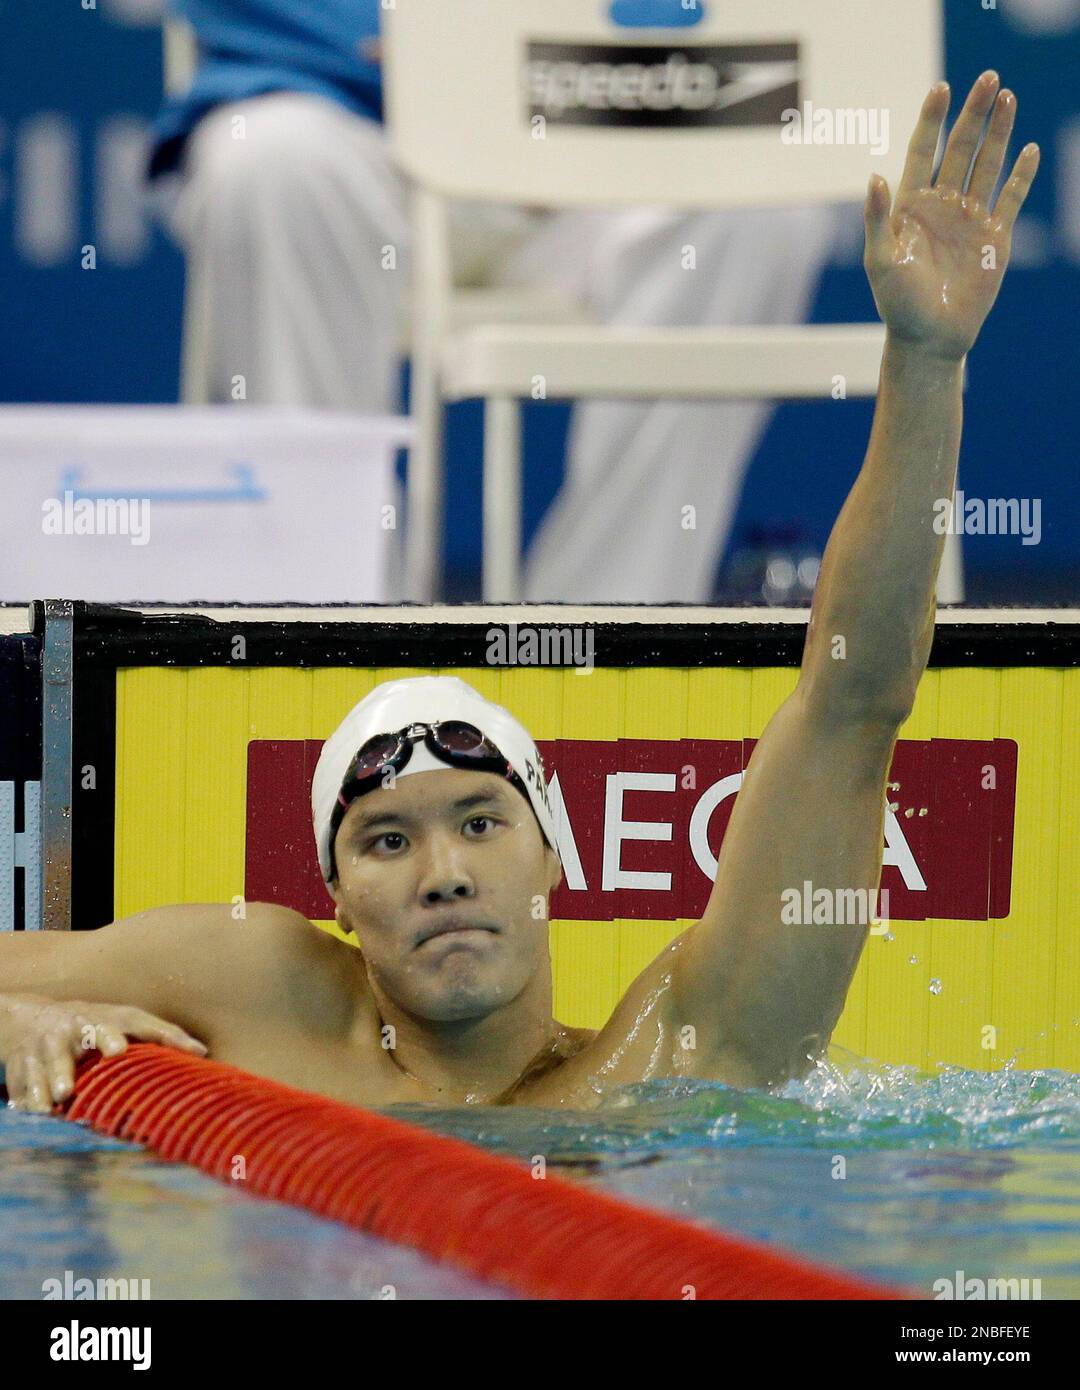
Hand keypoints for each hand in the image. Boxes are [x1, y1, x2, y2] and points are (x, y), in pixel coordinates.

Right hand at [0, 994, 206, 1113]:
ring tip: (49, 1105)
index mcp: (99, 1020)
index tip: (118, 1051)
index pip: (108, 1026)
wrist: (36, 1019)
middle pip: (62, 1048)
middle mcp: (67, 1032)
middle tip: (67, 1089)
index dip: (112, 1036)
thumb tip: (203, 1053)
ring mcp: (38, 1049)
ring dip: (43, 1085)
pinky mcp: (18, 1067)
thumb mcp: (128, 1021)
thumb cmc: (99, 1025)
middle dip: (64, 1066)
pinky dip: (23, 1099)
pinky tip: (30, 1113)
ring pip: (38, 1069)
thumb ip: (163, 1035)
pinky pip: (18, 1086)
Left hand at [863, 72, 1038, 359]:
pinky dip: (1020, 175)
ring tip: (1006, 97)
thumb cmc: (898, 303)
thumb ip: (876, 220)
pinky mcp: (994, 237)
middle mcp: (942, 205)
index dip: (932, 120)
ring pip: (987, 164)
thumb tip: (876, 177)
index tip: (941, 89)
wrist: (929, 338)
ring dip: (998, 132)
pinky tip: (1027, 149)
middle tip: (988, 79)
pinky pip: (1010, 198)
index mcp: (911, 206)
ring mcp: (969, 218)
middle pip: (960, 148)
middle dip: (974, 113)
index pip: (922, 151)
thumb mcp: (880, 261)